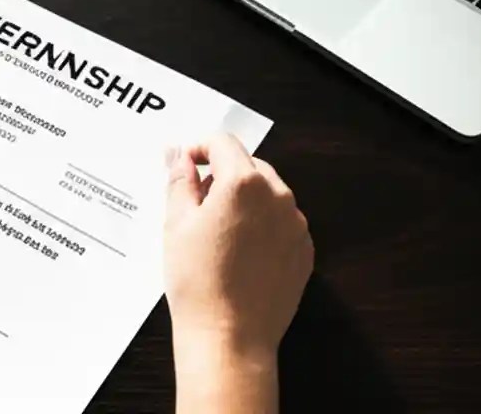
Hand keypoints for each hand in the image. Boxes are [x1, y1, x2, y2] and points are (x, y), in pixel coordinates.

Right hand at [163, 133, 312, 361]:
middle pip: (248, 166)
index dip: (199, 148)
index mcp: (244, 183)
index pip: (223, 143)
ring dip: (243, 200)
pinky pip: (281, 222)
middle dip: (222, 175)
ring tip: (216, 234)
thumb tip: (179, 155)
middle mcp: (278, 197)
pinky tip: (238, 252)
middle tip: (195, 206)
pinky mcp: (304, 251)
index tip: (185, 165)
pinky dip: (261, 225)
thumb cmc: (198, 282)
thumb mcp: (176, 223)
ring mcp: (296, 225)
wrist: (229, 336)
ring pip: (267, 194)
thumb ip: (179, 179)